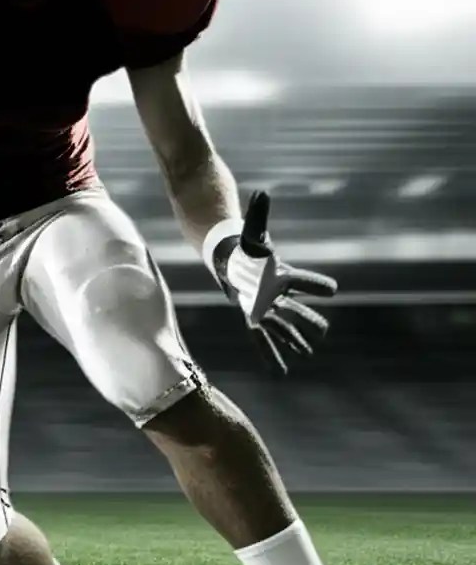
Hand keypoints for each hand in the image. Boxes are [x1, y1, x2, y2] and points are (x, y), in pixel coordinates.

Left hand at [210, 191, 338, 374]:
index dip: (314, 285)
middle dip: (307, 321)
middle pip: (294, 309)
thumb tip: (262, 192)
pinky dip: (269, 354)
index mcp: (279, 276)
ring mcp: (266, 307)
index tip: (332, 291)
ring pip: (281, 327)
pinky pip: (261, 339)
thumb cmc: (245, 246)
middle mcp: (276, 295)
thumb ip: (259, 212)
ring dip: (292, 340)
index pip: (299, 281)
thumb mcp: (251, 231)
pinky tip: (279, 372)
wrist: (233, 258)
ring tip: (307, 353)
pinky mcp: (253, 316)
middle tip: (322, 331)